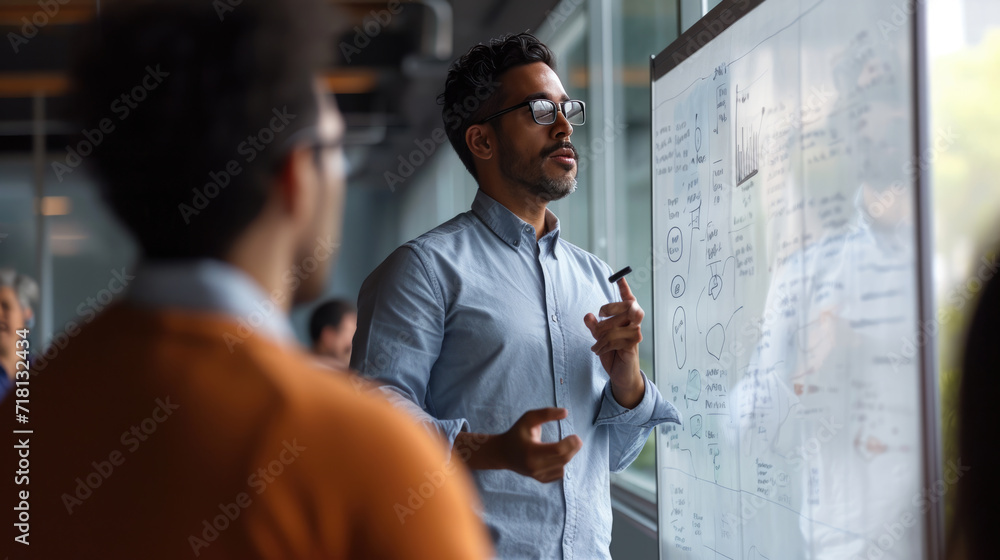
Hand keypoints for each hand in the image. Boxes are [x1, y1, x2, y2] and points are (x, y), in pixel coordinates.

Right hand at [473, 407, 581, 482]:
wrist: (503, 453)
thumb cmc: (517, 433)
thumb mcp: (528, 418)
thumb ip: (546, 413)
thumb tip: (565, 412)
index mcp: (531, 451)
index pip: (557, 450)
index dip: (570, 443)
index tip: (576, 436)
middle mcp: (534, 466)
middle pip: (563, 459)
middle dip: (573, 449)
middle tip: (577, 439)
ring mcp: (537, 475)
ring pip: (562, 467)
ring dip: (567, 456)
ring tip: (564, 446)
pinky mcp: (540, 479)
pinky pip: (559, 474)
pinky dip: (562, 464)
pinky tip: (557, 456)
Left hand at [584, 277, 644, 407]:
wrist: (620, 375)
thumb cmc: (613, 353)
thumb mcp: (600, 338)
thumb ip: (594, 326)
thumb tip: (588, 315)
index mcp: (626, 319)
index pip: (628, 300)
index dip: (624, 288)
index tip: (618, 277)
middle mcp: (634, 324)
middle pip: (628, 306)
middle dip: (611, 308)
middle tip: (599, 315)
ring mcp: (635, 335)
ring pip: (618, 325)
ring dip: (603, 335)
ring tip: (596, 345)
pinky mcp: (633, 346)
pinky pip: (617, 339)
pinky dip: (604, 345)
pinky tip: (600, 350)